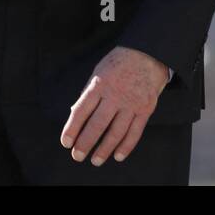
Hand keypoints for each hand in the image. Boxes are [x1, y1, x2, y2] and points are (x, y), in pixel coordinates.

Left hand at [60, 46, 168, 165]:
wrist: (148, 54)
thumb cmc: (119, 63)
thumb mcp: (98, 72)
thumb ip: (88, 93)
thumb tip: (76, 114)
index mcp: (99, 84)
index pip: (81, 111)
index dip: (72, 128)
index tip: (66, 142)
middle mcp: (115, 95)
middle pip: (97, 125)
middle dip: (85, 143)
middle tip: (77, 156)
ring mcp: (132, 103)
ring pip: (116, 132)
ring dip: (104, 149)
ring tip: (95, 160)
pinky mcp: (146, 109)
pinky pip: (135, 132)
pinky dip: (126, 146)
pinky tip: (117, 155)